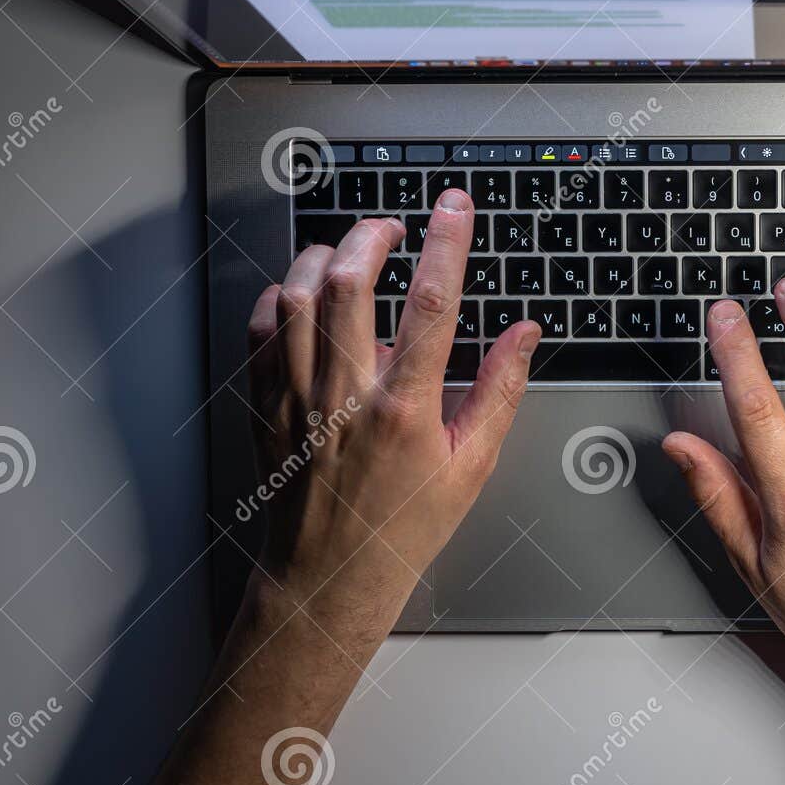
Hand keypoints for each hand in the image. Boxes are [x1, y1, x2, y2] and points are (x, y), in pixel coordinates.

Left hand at [245, 189, 538, 629]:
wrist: (330, 577)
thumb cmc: (404, 527)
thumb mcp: (472, 464)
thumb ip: (499, 390)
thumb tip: (524, 334)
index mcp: (404, 408)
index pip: (431, 302)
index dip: (446, 242)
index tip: (454, 207)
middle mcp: (345, 395)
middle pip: (350, 281)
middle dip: (373, 235)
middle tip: (393, 227)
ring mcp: (296, 398)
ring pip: (296, 295)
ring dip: (323, 257)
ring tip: (348, 253)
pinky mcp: (264, 406)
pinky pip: (260, 330)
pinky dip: (280, 297)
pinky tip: (302, 295)